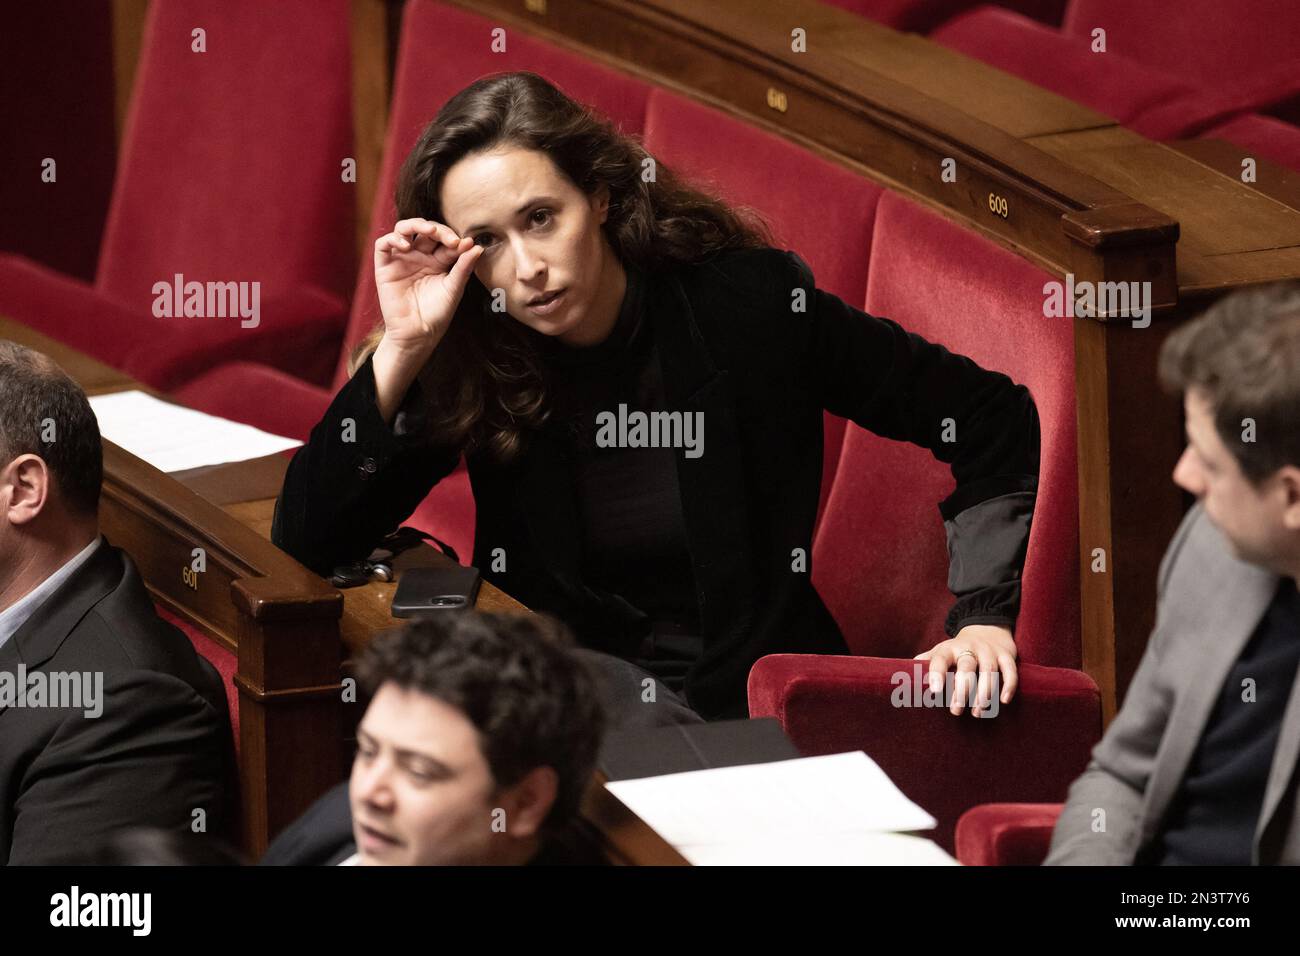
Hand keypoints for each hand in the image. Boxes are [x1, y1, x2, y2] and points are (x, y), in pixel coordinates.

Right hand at [373, 217, 483, 355]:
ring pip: (404, 230)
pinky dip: (393, 239)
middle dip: (438, 230)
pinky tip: (406, 246)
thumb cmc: (437, 314)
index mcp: (438, 261)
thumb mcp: (454, 289)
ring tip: (429, 231)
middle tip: (450, 239)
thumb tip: (477, 246)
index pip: (445, 241)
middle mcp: (419, 257)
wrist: (417, 335)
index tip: (466, 244)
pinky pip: (383, 244)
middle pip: (426, 230)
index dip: (454, 239)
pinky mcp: (385, 267)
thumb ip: (463, 267)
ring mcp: (402, 260)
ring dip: (416, 224)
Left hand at [913, 624, 1017, 716]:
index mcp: (948, 649)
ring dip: (984, 693)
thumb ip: (925, 663)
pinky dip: (1008, 685)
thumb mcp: (940, 653)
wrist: (987, 630)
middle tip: (956, 710)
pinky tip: (1003, 701)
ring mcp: (989, 651)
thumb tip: (902, 676)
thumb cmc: (958, 650)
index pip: (939, 659)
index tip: (934, 691)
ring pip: (989, 671)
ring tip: (978, 712)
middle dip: (962, 690)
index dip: (936, 673)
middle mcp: (969, 648)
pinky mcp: (1006, 655)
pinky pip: (1010, 670)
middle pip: (966, 667)